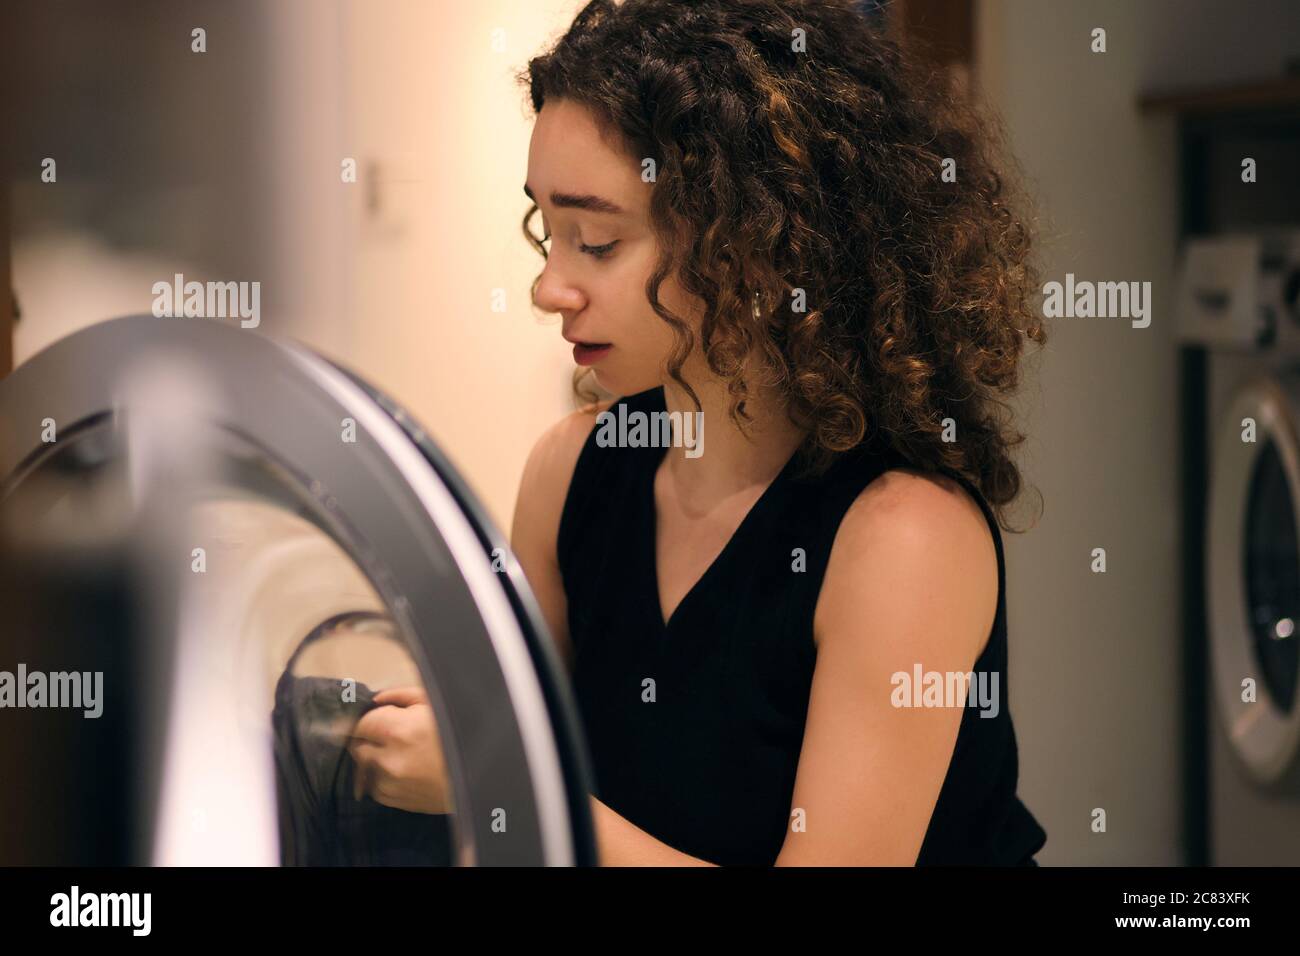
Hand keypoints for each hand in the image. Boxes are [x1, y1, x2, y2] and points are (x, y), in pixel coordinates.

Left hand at [347, 685, 450, 814]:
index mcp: (397, 729)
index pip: (359, 723)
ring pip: (364, 767)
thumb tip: (377, 699)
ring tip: (401, 753)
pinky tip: (404, 769)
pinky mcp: (395, 800)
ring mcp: (389, 783)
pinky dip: (383, 778)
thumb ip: (400, 696)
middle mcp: (388, 759)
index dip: (368, 719)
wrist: (479, 775)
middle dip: (369, 738)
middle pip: (357, 746)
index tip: (376, 718)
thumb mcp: (434, 703)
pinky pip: (375, 787)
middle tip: (389, 734)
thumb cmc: (461, 736)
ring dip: (375, 759)